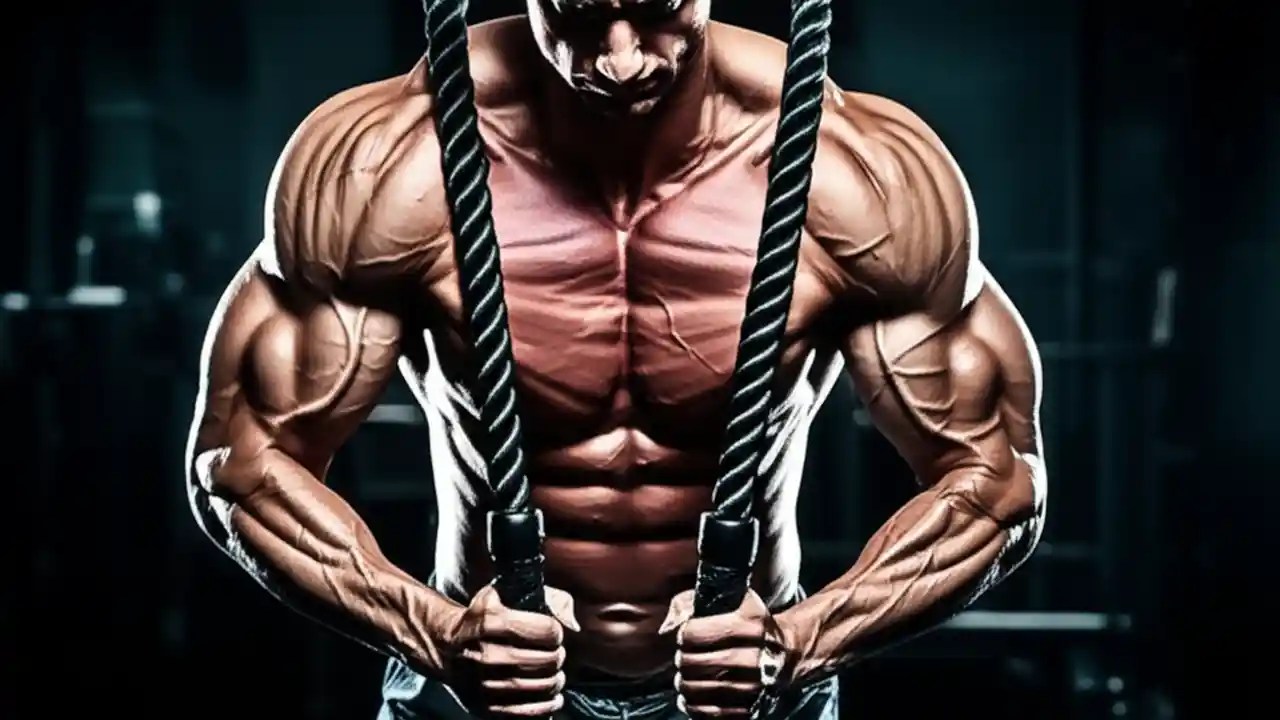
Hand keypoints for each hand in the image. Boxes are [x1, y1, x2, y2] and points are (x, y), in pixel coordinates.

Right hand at [439, 584, 579, 716]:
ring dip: (555, 681)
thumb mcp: (492, 596)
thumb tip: (564, 608)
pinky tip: (554, 698)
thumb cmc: (475, 621)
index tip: (555, 633)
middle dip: (557, 657)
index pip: (543, 630)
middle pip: (543, 659)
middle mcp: (486, 653)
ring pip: (536, 686)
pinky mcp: (484, 704)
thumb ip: (523, 593)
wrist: (443, 647)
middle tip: (558, 654)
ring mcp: (484, 682)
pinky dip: (544, 706)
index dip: (555, 632)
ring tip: (557, 675)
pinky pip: (522, 710)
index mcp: (490, 623)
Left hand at [660, 589, 792, 718]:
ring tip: (687, 676)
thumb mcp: (734, 599)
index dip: (683, 634)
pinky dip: (693, 706)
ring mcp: (754, 686)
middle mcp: (754, 656)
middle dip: (681, 659)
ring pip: (697, 689)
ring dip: (684, 683)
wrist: (788, 654)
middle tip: (685, 657)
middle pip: (691, 663)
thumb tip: (665, 629)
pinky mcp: (752, 707)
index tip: (687, 635)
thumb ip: (694, 602)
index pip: (693, 633)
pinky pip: (710, 713)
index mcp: (750, 625)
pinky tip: (690, 697)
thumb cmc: (752, 623)